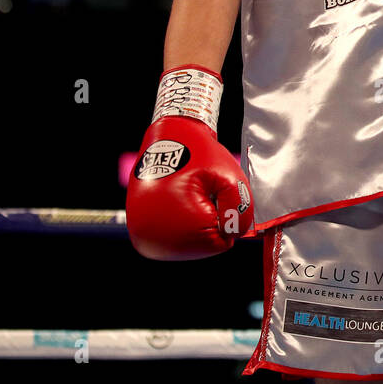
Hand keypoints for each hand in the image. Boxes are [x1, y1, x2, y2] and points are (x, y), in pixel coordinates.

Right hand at [126, 66, 253, 260]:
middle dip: (209, 221)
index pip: (222, 243)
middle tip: (198, 193)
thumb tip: (235, 234)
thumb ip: (241, 209)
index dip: (224, 216)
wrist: (168, 137)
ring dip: (195, 225)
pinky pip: (175, 241)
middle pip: (205, 246)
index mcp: (182, 231)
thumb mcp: (231, 178)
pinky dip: (181, 225)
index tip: (211, 192)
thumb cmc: (201, 155)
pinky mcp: (141, 238)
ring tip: (185, 196)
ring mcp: (145, 242)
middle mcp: (156, 244)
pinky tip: (176, 203)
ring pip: (190, 245)